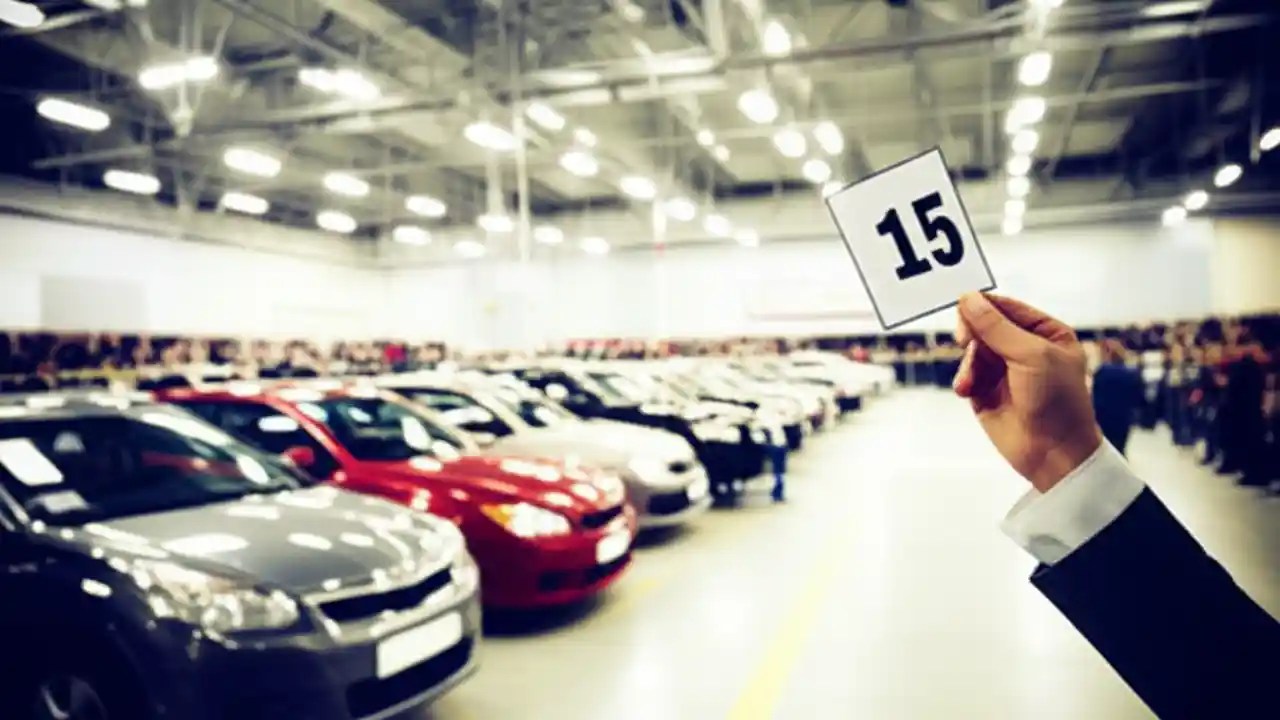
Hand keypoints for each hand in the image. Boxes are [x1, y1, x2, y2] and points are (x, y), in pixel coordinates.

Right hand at [953, 293, 1101, 492]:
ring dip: (968, 363)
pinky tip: (966, 391)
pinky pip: (967, 374)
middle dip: (973, 335)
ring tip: (969, 381)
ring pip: (972, 351)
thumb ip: (996, 327)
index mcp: (1045, 332)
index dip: (983, 307)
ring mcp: (1004, 370)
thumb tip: (967, 298)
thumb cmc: (1056, 400)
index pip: (1006, 308)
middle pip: (984, 327)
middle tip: (965, 341)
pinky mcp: (986, 391)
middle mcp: (1023, 348)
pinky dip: (963, 380)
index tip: (963, 309)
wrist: (1053, 453)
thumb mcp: (1031, 356)